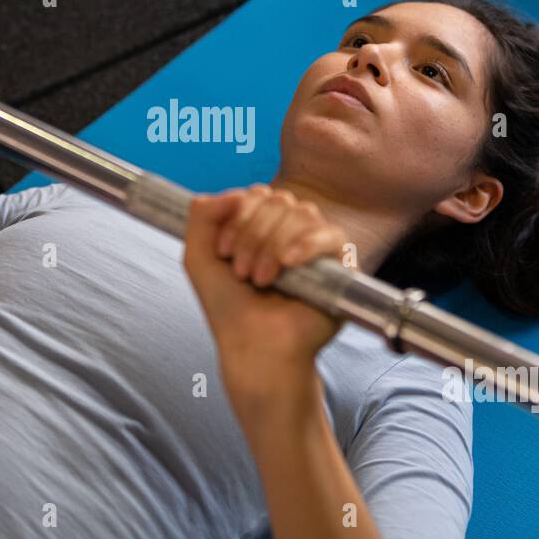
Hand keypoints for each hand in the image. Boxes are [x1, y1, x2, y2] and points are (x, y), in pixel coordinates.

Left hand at [183, 184, 349, 421]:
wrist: (253, 347)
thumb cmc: (229, 309)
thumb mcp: (198, 256)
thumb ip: (202, 214)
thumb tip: (237, 192)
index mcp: (263, 226)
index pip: (258, 194)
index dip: (238, 216)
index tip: (223, 252)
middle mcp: (292, 232)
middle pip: (279, 200)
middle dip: (253, 234)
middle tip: (241, 272)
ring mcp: (317, 248)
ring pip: (302, 213)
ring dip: (272, 246)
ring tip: (261, 280)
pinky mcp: (340, 266)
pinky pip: (332, 234)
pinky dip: (306, 244)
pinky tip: (289, 264)